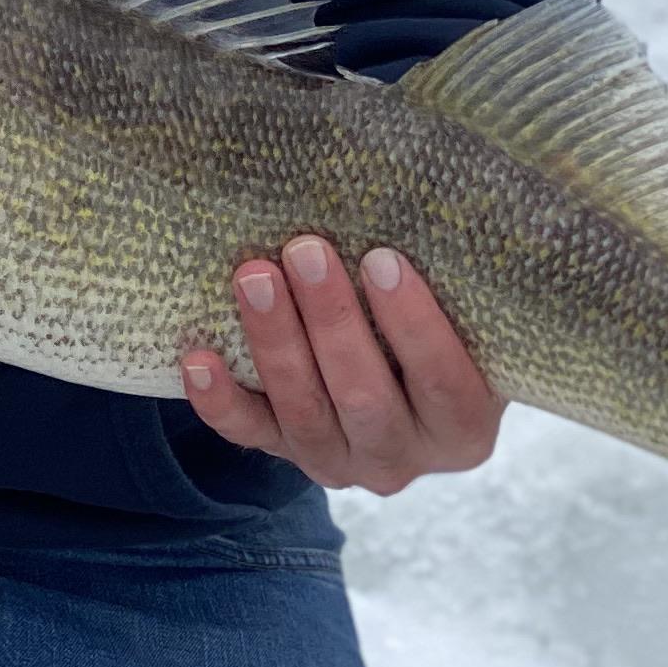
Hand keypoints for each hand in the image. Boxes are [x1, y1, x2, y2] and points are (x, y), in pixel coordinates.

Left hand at [183, 237, 502, 495]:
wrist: (403, 386)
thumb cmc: (445, 329)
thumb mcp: (469, 320)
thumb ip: (457, 289)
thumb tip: (427, 203)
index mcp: (464, 428)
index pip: (443, 381)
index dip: (413, 324)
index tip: (382, 259)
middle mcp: (403, 457)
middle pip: (364, 397)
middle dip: (331, 321)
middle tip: (304, 250)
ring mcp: (341, 463)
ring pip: (303, 412)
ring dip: (275, 342)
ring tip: (253, 276)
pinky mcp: (288, 456)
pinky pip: (249, 435)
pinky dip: (219, 402)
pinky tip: (197, 359)